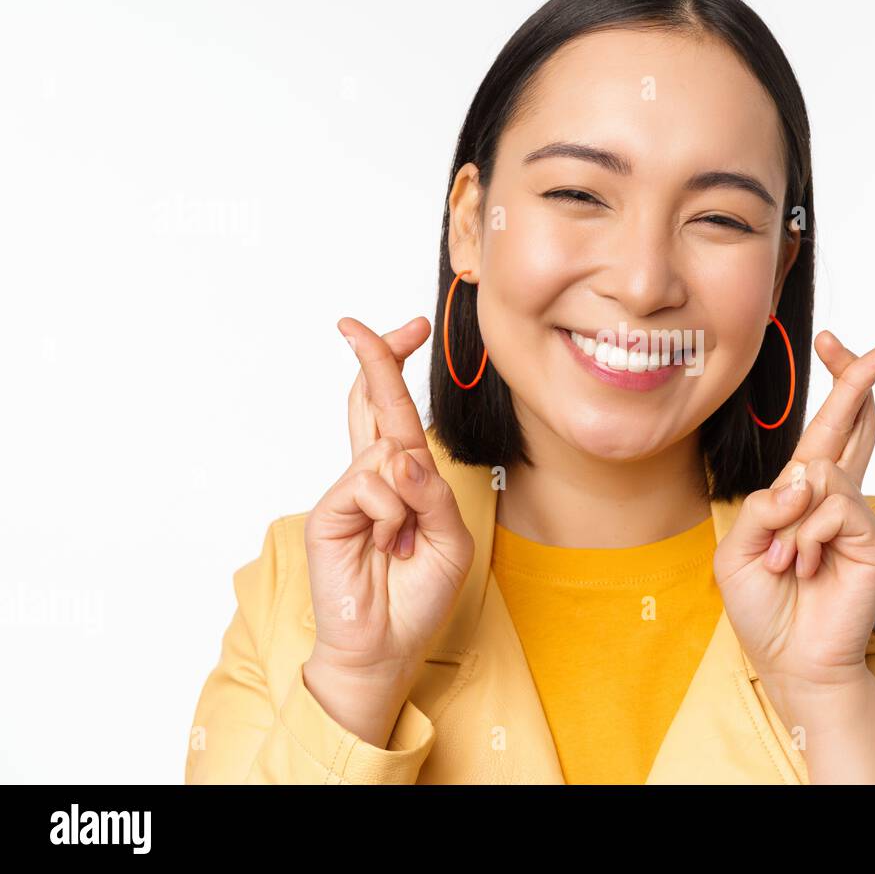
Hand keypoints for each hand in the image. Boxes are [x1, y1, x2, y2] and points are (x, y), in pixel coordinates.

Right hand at [301, 316, 474, 742]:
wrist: (386, 646)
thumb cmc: (418, 595)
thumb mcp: (449, 540)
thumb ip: (434, 494)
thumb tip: (399, 456)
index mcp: (402, 479)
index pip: (396, 411)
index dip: (397, 367)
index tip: (410, 328)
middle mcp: (372, 477)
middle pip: (374, 402)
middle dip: (380, 358)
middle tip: (376, 324)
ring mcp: (348, 492)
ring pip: (388, 452)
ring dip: (409, 497)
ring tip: (401, 541)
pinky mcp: (329, 511)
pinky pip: (373, 484)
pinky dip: (391, 515)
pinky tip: (385, 546)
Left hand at [714, 330, 874, 700]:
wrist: (789, 661)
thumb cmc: (763, 607)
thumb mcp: (737, 549)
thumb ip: (763, 505)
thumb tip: (808, 477)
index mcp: (802, 497)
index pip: (825, 431)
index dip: (835, 386)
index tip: (832, 342)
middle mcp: (834, 500)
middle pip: (854, 425)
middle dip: (858, 381)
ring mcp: (856, 518)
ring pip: (824, 474)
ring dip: (788, 522)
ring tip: (783, 564)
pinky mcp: (871, 540)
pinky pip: (834, 507)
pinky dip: (804, 538)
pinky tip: (802, 569)